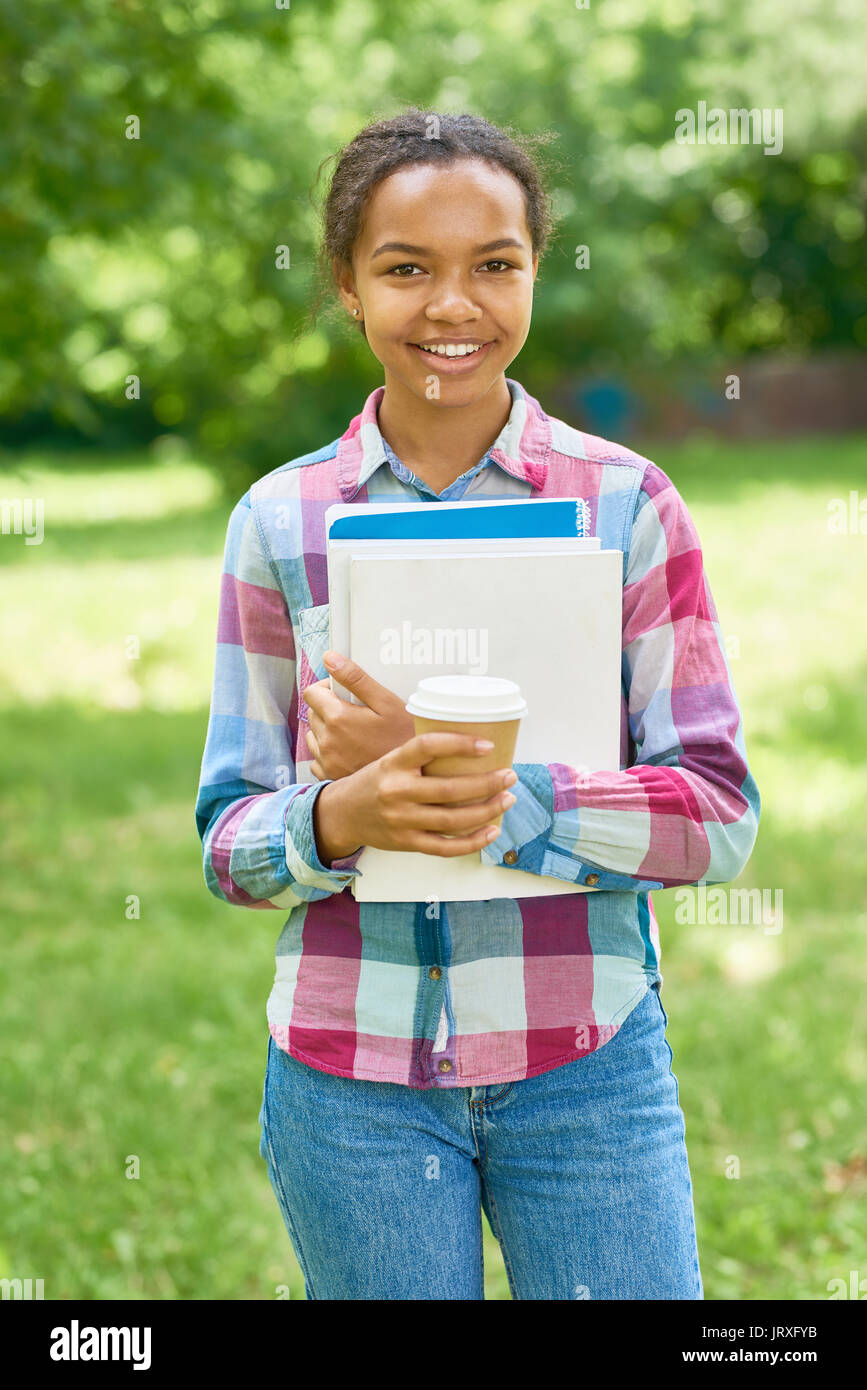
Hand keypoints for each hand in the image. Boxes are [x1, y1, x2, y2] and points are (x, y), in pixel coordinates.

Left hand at [303, 652, 416, 780]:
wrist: (413, 775)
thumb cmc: (404, 737)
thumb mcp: (386, 702)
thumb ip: (355, 678)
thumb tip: (330, 658)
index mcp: (337, 718)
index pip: (311, 693)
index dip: (326, 688)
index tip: (343, 693)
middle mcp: (326, 741)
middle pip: (313, 713)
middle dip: (329, 709)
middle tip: (356, 714)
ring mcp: (326, 761)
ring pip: (314, 736)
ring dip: (327, 731)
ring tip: (355, 734)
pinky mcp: (328, 776)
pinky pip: (318, 759)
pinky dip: (329, 753)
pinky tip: (351, 752)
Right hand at [316, 732, 518, 859]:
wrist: (341, 814)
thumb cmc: (374, 783)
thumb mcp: (390, 761)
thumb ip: (420, 757)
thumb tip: (470, 750)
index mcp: (393, 763)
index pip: (428, 746)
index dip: (459, 744)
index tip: (487, 745)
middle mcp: (396, 791)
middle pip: (449, 789)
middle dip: (487, 783)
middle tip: (510, 775)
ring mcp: (401, 820)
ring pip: (452, 819)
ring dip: (486, 810)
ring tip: (507, 799)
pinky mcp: (406, 843)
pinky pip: (445, 846)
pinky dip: (472, 841)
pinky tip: (491, 831)